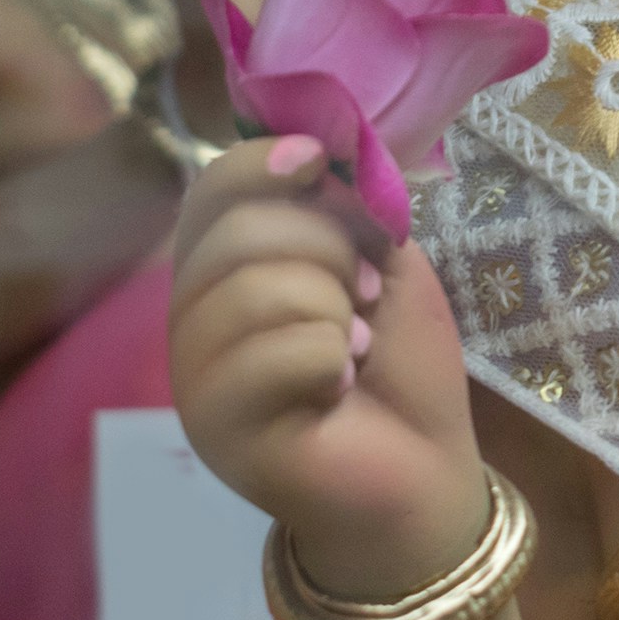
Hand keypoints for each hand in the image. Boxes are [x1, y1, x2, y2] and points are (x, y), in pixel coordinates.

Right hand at [169, 135, 486, 599]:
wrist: (424, 473)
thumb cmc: (399, 368)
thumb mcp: (386, 262)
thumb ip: (346, 207)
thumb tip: (315, 146)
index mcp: (226, 270)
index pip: (211, 190)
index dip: (260, 163)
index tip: (316, 162)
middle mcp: (194, 317)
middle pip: (238, 233)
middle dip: (328, 250)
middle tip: (366, 297)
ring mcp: (196, 375)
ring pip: (255, 291)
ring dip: (335, 314)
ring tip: (355, 351)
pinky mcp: (215, 427)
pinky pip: (272, 354)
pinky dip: (328, 361)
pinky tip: (338, 389)